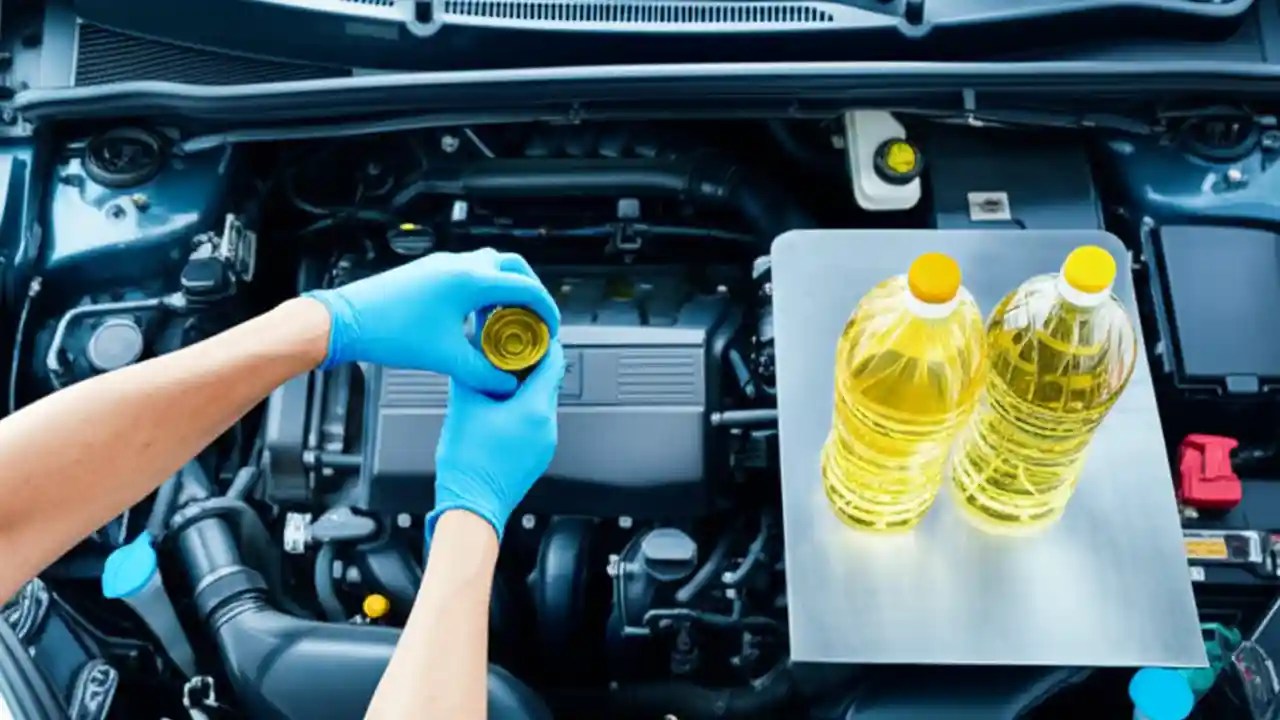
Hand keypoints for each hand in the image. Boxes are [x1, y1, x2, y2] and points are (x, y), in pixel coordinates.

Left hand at [305, 249, 560, 395]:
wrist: (347, 321)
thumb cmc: (390, 332)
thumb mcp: (446, 358)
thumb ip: (483, 373)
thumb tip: (505, 383)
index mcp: (470, 281)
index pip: (525, 288)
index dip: (545, 310)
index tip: (550, 328)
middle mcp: (459, 266)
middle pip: (513, 265)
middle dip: (530, 289)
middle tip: (535, 316)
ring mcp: (442, 265)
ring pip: (490, 265)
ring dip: (505, 287)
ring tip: (508, 318)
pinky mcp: (429, 272)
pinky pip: (469, 272)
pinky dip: (483, 289)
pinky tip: (476, 317)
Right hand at [429, 342, 564, 540]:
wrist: (471, 507)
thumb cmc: (468, 464)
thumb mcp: (464, 407)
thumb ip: (471, 374)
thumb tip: (471, 353)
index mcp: (535, 409)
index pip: (553, 363)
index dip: (544, 343)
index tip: (532, 331)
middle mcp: (547, 425)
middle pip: (547, 382)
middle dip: (530, 366)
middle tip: (509, 352)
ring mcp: (545, 443)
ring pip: (540, 403)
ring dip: (524, 389)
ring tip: (499, 381)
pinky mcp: (538, 456)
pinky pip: (536, 423)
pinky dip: (523, 410)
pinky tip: (500, 410)